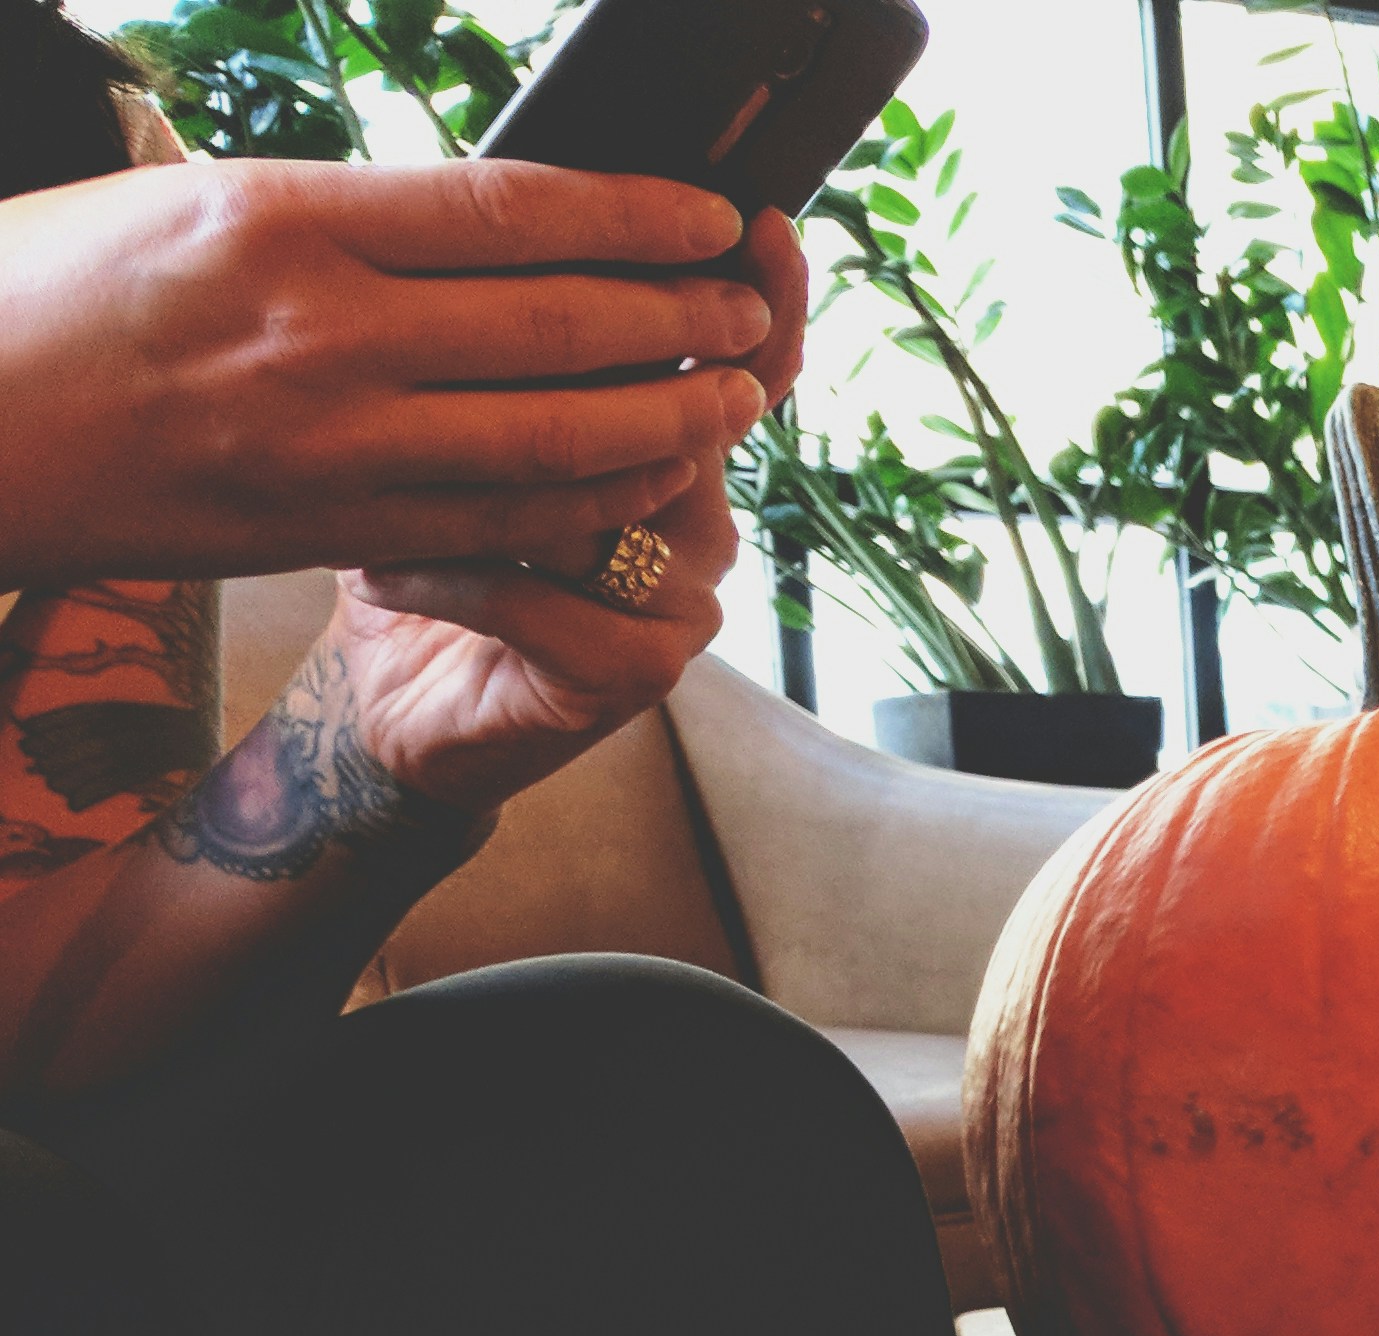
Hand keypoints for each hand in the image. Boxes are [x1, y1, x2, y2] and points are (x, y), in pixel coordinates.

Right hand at [0, 158, 777, 590]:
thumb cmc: (59, 288)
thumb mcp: (196, 200)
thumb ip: (342, 215)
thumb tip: (482, 218)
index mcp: (288, 218)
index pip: (514, 210)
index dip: (637, 217)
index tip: (709, 218)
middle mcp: (324, 330)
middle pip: (561, 324)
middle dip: (681, 319)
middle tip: (747, 311)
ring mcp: (333, 441)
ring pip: (553, 434)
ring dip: (667, 418)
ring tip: (734, 398)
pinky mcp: (331, 529)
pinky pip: (501, 518)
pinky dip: (592, 497)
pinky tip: (649, 478)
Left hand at [313, 212, 807, 818]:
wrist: (393, 706)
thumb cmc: (415, 546)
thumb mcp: (455, 427)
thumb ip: (513, 353)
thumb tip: (494, 231)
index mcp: (673, 449)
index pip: (745, 363)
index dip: (765, 296)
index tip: (757, 222)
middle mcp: (700, 521)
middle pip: (674, 419)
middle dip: (572, 378)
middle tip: (434, 355)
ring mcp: (681, 600)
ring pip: (598, 504)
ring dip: (470, 489)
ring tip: (368, 483)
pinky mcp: (638, 669)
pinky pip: (546, 597)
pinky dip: (446, 578)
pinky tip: (376, 571)